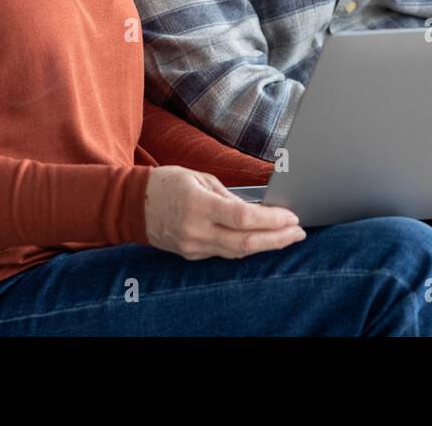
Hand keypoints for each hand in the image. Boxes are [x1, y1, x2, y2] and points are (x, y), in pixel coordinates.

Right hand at [143, 166, 304, 259]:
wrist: (132, 206)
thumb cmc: (166, 183)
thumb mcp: (198, 177)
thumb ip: (227, 195)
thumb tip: (255, 209)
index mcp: (198, 204)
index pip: (243, 218)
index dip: (271, 220)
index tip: (291, 216)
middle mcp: (196, 230)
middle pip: (246, 243)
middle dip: (278, 239)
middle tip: (299, 232)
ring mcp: (194, 246)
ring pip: (238, 252)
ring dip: (266, 245)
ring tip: (288, 236)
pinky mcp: (192, 254)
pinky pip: (225, 253)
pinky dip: (246, 247)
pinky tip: (262, 240)